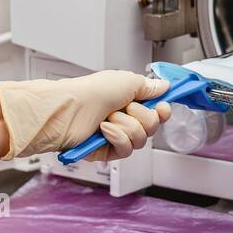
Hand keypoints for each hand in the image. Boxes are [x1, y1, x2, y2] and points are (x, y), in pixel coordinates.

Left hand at [0, 71, 171, 161]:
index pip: (156, 109)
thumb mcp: (127, 81)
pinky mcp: (107, 151)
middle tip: (127, 108)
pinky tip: (104, 131)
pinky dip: (117, 138)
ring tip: (109, 119)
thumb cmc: (91, 92)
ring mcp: (116, 134)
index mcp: (128, 99)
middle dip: (142, 117)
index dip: (162, 110)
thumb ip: (149, 86)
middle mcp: (123, 116)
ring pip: (141, 139)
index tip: (162, 107)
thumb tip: (164, 86)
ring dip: (127, 126)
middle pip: (152, 126)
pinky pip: (126, 150)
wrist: (68, 110)